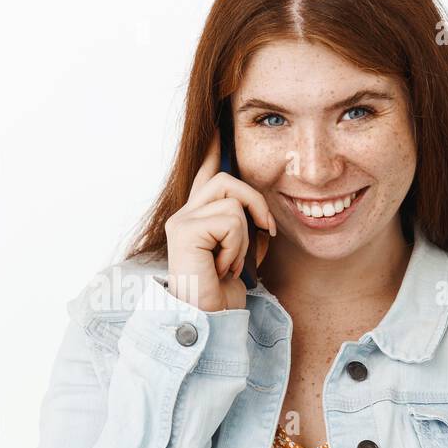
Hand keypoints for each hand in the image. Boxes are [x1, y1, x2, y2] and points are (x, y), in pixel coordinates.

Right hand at [164, 134, 273, 312]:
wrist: (211, 321)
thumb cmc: (226, 293)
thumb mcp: (243, 250)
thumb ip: (246, 223)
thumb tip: (264, 205)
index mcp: (197, 217)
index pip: (205, 173)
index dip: (213, 149)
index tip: (220, 126)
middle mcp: (183, 215)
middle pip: (226, 180)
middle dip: (255, 204)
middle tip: (266, 232)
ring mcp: (180, 222)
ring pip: (233, 200)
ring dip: (245, 236)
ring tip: (232, 264)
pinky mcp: (184, 231)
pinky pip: (231, 221)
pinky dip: (238, 248)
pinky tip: (223, 269)